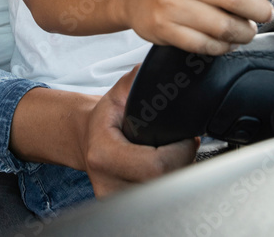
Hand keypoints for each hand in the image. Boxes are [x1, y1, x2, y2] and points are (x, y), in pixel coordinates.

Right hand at [82, 68, 197, 197]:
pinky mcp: (122, 206)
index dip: (180, 152)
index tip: (187, 138)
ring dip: (176, 175)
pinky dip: (166, 183)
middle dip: (182, 162)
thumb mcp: (119, 93)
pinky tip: (165, 168)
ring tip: (175, 155)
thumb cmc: (103, 118)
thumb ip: (140, 80)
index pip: (156, 166)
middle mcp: (107, 183)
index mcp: (104, 155)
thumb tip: (166, 66)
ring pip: (163, 193)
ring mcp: (114, 199)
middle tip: (185, 145)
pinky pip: (156, 197)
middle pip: (164, 183)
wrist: (85, 139)